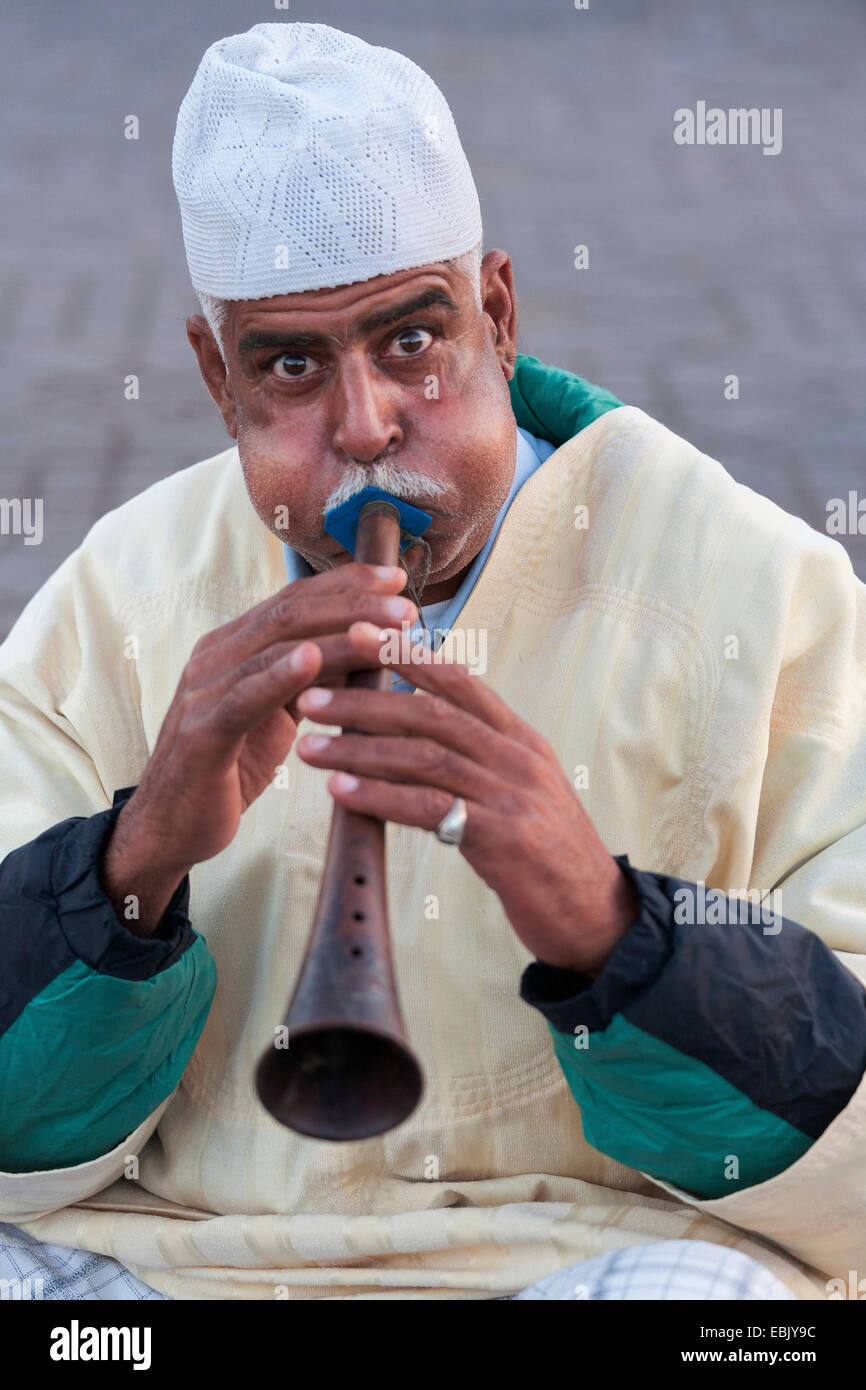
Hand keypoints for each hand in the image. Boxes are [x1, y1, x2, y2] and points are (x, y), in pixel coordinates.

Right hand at [101, 565, 416, 933]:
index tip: (396, 580)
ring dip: (338, 637)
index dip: (345, 585)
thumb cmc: (229, 768)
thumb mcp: (278, 716)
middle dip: (352, 604)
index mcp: (233, 647)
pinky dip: (280, 676)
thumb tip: (366, 649)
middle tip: (405, 607)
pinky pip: (244, 697)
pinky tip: (313, 660)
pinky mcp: (201, 732)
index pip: (294, 600)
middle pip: (290, 613)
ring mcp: (203, 691)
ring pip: (276, 648)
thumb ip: (311, 681)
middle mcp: (215, 657)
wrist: (170, 827)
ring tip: (383, 631)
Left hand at [294, 622, 638, 975]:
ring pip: (424, 756)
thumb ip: (478, 759)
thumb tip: (418, 734)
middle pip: (431, 713)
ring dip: (359, 749)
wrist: (596, 914)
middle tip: (309, 694)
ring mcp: (512, 796)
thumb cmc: (547, 855)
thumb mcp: (519, 792)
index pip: (458, 681)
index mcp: (520, 740)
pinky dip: (380, 796)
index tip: (356, 633)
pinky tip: (340, 792)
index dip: (405, 654)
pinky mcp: (503, 839)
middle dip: (365, 700)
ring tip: (309, 747)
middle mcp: (517, 758)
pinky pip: (429, 809)